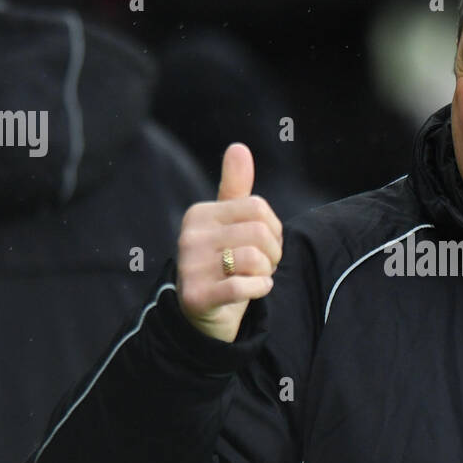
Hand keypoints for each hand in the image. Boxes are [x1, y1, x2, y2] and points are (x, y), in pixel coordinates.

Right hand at [176, 143, 282, 342]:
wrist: (202, 315)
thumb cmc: (222, 265)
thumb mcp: (229, 225)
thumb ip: (235, 188)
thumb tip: (238, 147)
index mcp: (199, 215)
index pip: (258, 208)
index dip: (273, 229)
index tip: (264, 245)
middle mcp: (190, 237)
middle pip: (260, 232)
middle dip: (273, 252)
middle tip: (262, 266)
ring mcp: (191, 267)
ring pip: (255, 258)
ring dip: (266, 272)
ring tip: (256, 277)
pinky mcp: (198, 297)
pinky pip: (244, 286)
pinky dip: (260, 289)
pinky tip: (255, 290)